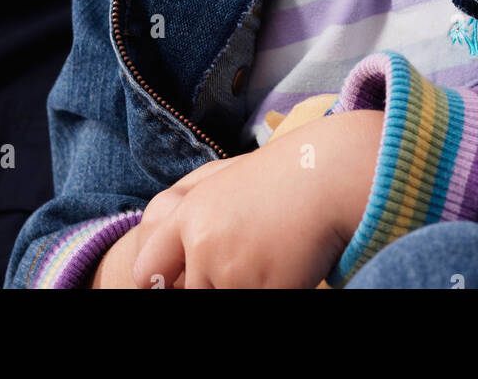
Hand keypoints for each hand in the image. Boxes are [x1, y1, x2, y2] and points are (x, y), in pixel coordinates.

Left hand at [127, 109, 382, 288]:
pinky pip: (258, 302)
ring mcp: (231, 271)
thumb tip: (159, 248)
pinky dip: (275, 289)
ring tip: (269, 259)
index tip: (176, 283)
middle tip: (244, 262)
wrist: (330, 174)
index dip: (159, 283)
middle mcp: (202, 244)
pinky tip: (288, 268)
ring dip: (246, 287)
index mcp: (189, 215)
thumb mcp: (227, 178)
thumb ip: (191, 209)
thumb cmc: (283, 175)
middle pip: (190, 293)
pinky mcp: (264, 291)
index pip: (147, 271)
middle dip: (213, 285)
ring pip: (223, 299)